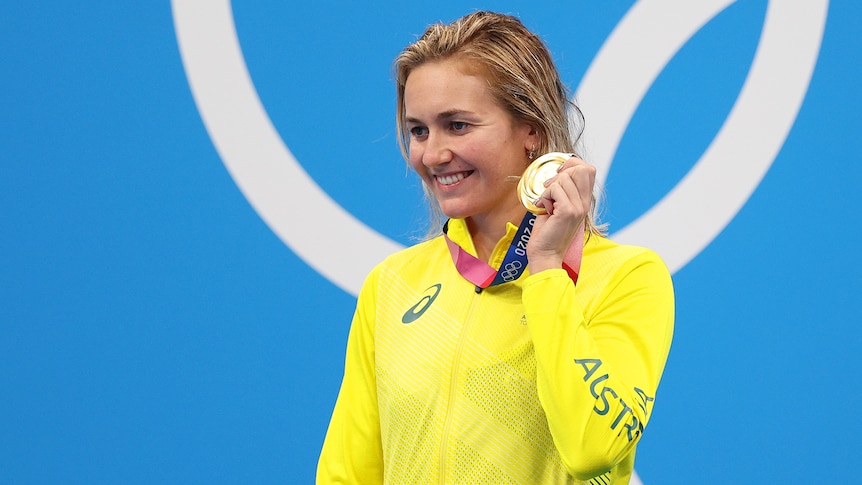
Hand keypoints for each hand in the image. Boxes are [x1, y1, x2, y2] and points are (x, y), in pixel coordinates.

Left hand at [527, 155, 594, 272]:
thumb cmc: (547, 232)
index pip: (588, 169)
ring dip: (549, 187)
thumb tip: (557, 173)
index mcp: (584, 200)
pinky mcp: (568, 211)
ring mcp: (578, 207)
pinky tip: (544, 207)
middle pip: (581, 168)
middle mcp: (585, 203)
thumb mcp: (557, 206)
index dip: (572, 164)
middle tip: (549, 188)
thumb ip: (561, 190)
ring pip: (564, 178)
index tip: (557, 175)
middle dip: (561, 173)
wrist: (545, 253)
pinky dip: (544, 195)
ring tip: (546, 202)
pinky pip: (554, 189)